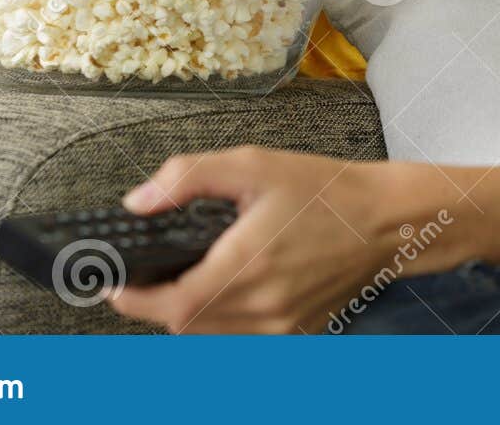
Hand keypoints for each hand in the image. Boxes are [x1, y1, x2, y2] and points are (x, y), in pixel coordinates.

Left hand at [104, 146, 450, 333]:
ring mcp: (281, 326)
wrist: (387, 221)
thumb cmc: (326, 189)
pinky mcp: (295, 332)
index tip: (113, 283)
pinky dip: (220, 317)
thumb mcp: (253, 164)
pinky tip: (224, 285)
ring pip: (210, 334)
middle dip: (156, 301)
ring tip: (182, 275)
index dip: (133, 299)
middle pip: (185, 323)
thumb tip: (138, 202)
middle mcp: (264, 306)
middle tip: (143, 273)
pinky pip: (240, 336)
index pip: (172, 305)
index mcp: (250, 264)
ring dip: (187, 310)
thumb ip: (188, 178)